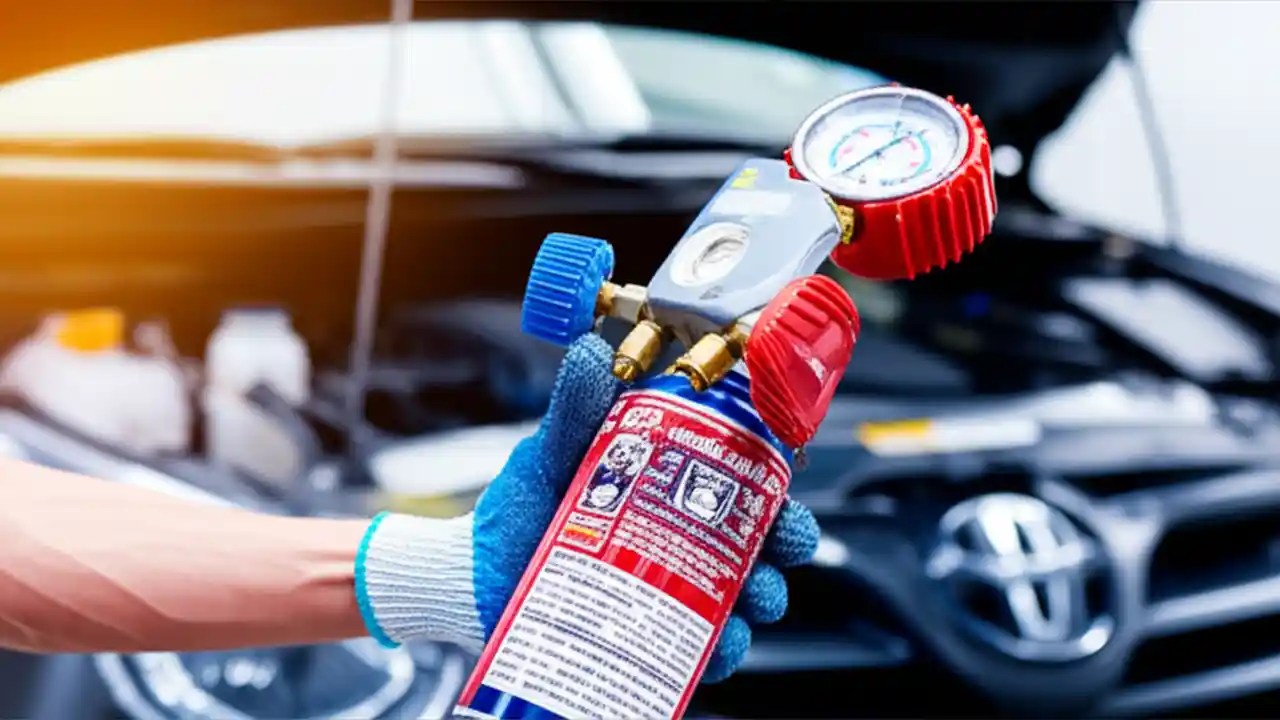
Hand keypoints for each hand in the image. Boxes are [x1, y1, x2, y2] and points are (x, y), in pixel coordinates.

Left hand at [356, 334, 819, 683]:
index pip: (738, 479)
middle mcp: (676, 539)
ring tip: (756, 598)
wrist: (472, 578)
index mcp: (666, 488)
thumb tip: (593, 352)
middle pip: (755, 539)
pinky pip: (702, 648)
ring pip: (740, 595)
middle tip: (784, 545)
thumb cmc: (518, 510)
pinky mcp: (651, 634)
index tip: (789, 478)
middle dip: (784, 543)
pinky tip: (723, 643)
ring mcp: (668, 588)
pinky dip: (723, 649)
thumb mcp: (551, 452)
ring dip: (762, 597)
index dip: (774, 480)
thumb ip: (575, 407)